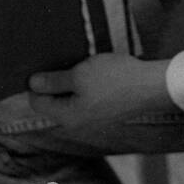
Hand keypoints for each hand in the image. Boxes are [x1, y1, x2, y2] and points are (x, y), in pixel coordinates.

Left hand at [28, 55, 172, 127]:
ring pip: (72, 99)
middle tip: (61, 60)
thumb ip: (54, 81)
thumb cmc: (114, 79)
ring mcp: (94, 118)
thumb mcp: (80, 74)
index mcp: (67, 116)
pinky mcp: (108, 111)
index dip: (35, 83)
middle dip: (54, 82)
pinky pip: (88, 98)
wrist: (151, 86)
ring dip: (72, 82)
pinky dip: (87, 85)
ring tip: (79, 63)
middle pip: (54, 102)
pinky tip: (95, 70)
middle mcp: (78, 122)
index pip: (37, 102)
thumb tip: (32, 84)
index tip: (42, 63)